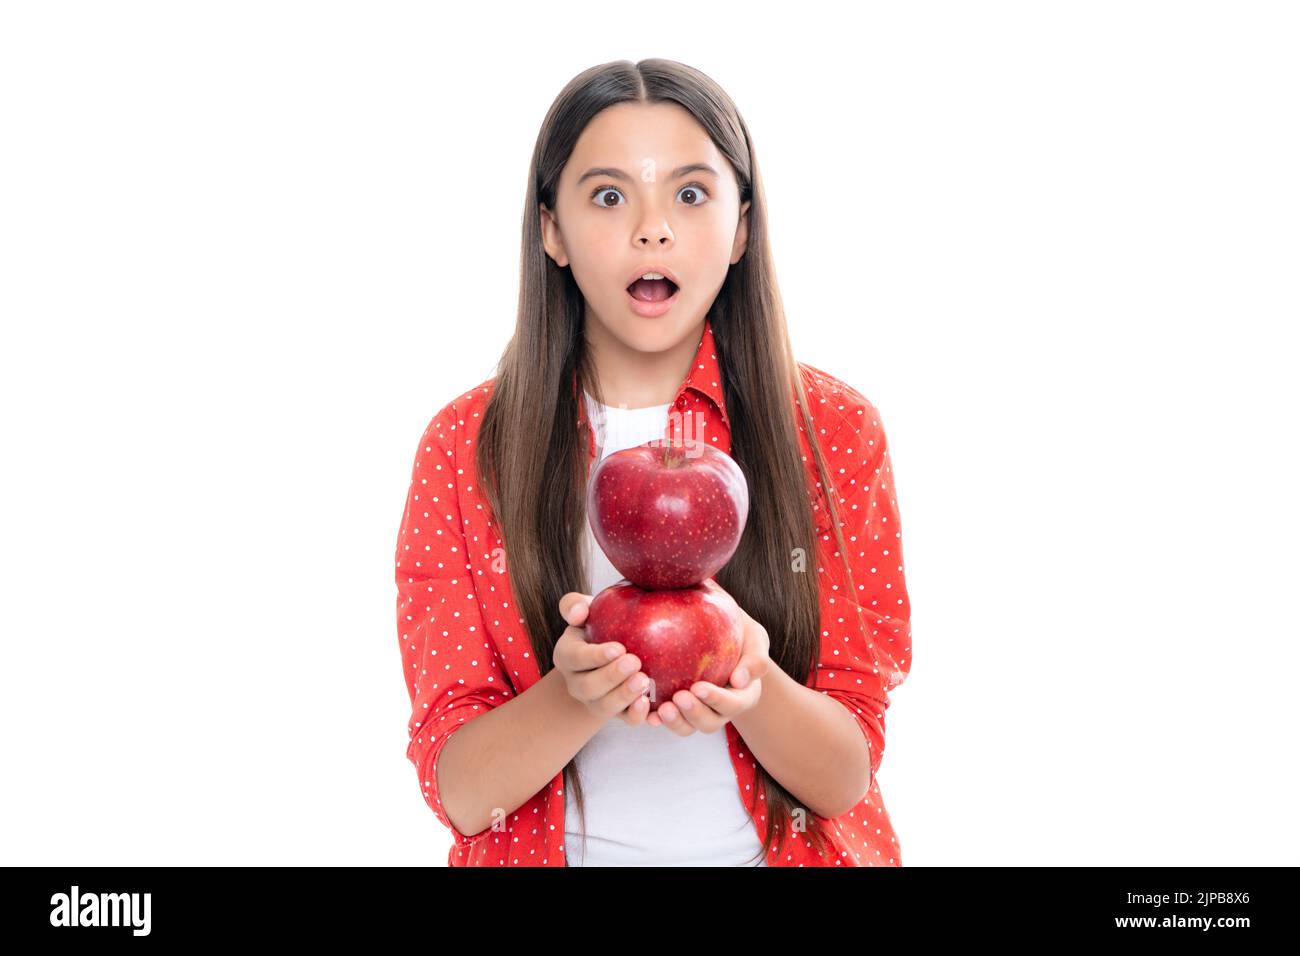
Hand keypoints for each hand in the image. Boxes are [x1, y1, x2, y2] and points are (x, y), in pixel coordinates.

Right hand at [553, 591, 653, 725]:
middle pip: (587, 687)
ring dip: (623, 697)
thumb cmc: (601, 623)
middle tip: (635, 662)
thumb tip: (577, 613)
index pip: (574, 658)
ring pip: (603, 707)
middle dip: (611, 677)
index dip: (595, 656)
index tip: (619, 648)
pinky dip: (637, 715)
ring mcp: (595, 701)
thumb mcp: (586, 609)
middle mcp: (576, 682)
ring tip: (644, 681)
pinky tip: (651, 705)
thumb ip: (575, 604)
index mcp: (567, 655)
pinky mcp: (617, 713)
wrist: (617, 647)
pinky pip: (625, 720)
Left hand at [647, 600, 770, 735]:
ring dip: (675, 722)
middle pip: (709, 723)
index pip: (732, 704)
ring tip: (662, 709)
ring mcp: (698, 711)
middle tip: (678, 697)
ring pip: (688, 727)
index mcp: (742, 695)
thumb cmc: (741, 634)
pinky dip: (657, 719)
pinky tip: (647, 712)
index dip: (716, 700)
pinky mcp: (678, 708)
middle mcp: (720, 709)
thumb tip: (740, 680)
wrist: (720, 632)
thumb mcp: (755, 639)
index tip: (698, 687)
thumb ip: (755, 658)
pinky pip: (667, 719)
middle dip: (694, 713)